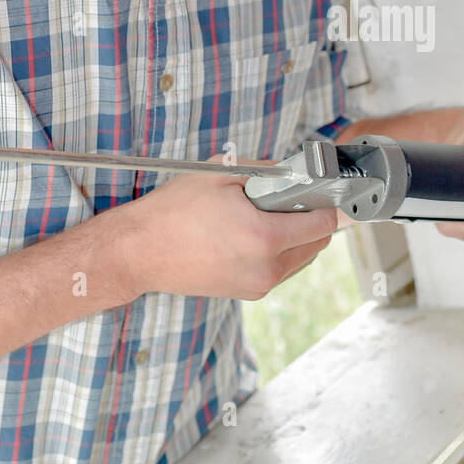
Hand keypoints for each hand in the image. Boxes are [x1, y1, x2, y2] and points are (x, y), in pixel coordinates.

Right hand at [117, 153, 337, 298]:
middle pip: (317, 244)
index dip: (324, 203)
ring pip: (300, 259)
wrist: (139, 251)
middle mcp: (266, 268)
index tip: (318, 191)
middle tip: (287, 199)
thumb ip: (267, 170)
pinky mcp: (247, 293)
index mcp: (265, 237)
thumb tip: (295, 172)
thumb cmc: (174, 210)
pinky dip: (278, 252)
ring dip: (296, 237)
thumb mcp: (222, 173)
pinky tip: (253, 234)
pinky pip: (280, 270)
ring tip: (265, 217)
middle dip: (310, 219)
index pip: (323, 224)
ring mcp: (257, 285)